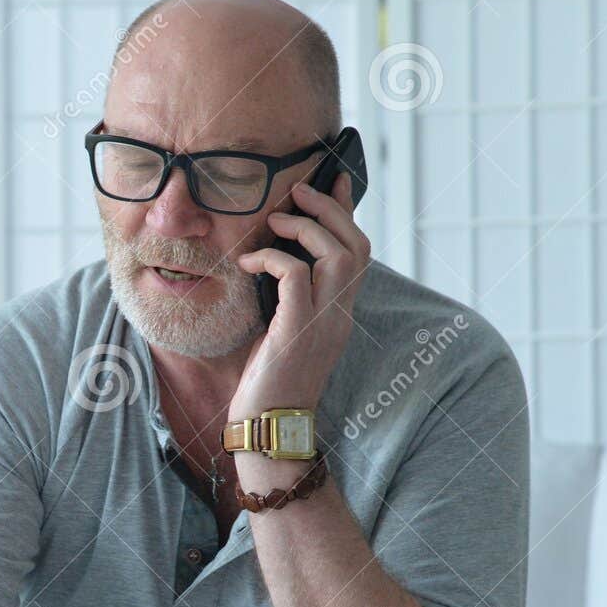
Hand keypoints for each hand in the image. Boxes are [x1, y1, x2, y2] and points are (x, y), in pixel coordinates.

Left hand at [232, 171, 369, 419]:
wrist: (265, 428)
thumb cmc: (267, 384)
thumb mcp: (282, 331)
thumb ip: (288, 299)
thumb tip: (276, 264)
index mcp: (339, 314)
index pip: (358, 253)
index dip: (347, 212)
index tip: (333, 178)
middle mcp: (339, 316)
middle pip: (355, 246)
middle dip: (329, 209)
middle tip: (298, 193)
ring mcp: (322, 325)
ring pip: (337, 256)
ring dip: (306, 228)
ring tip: (276, 222)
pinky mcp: (296, 333)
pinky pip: (293, 277)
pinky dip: (272, 259)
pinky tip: (249, 264)